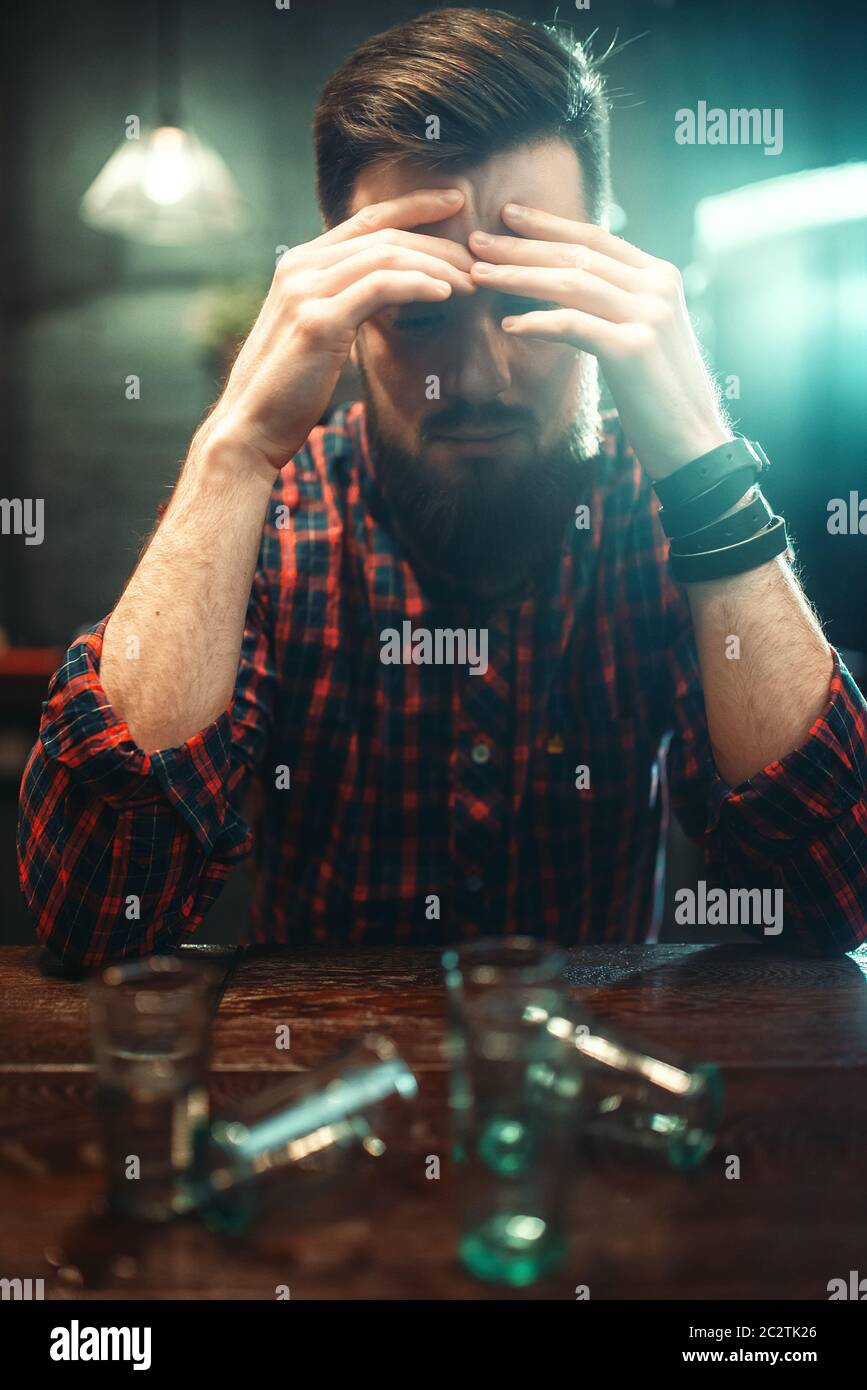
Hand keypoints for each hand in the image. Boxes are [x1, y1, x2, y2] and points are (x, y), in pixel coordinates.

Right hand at [209, 188, 475, 471]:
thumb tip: (383, 299)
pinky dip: (417, 285)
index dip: (414, 206)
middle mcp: (299, 266)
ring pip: (386, 256)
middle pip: (384, 236)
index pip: (366, 220)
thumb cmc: (288, 389)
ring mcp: (305, 290)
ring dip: (437, 266)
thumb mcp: (318, 333)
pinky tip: (445, 293)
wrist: (250, 426)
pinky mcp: (318, 319)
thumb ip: (344, 305)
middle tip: (479, 260)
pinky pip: (379, 288)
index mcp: (300, 264)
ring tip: (472, 282)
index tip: (456, 201)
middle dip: (439, 244)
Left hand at [469, 206, 731, 480]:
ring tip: (479, 275)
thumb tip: (569, 290)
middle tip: (476, 240)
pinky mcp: (633, 349)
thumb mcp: (643, 336)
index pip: (596, 238)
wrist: (695, 444)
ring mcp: (648, 315)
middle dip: (522, 246)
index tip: (508, 214)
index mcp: (661, 277)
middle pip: (577, 255)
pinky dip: (538, 322)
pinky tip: (509, 325)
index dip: (549, 224)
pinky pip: (574, 325)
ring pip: (570, 283)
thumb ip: (616, 306)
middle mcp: (658, 287)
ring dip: (518, 277)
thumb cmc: (660, 397)